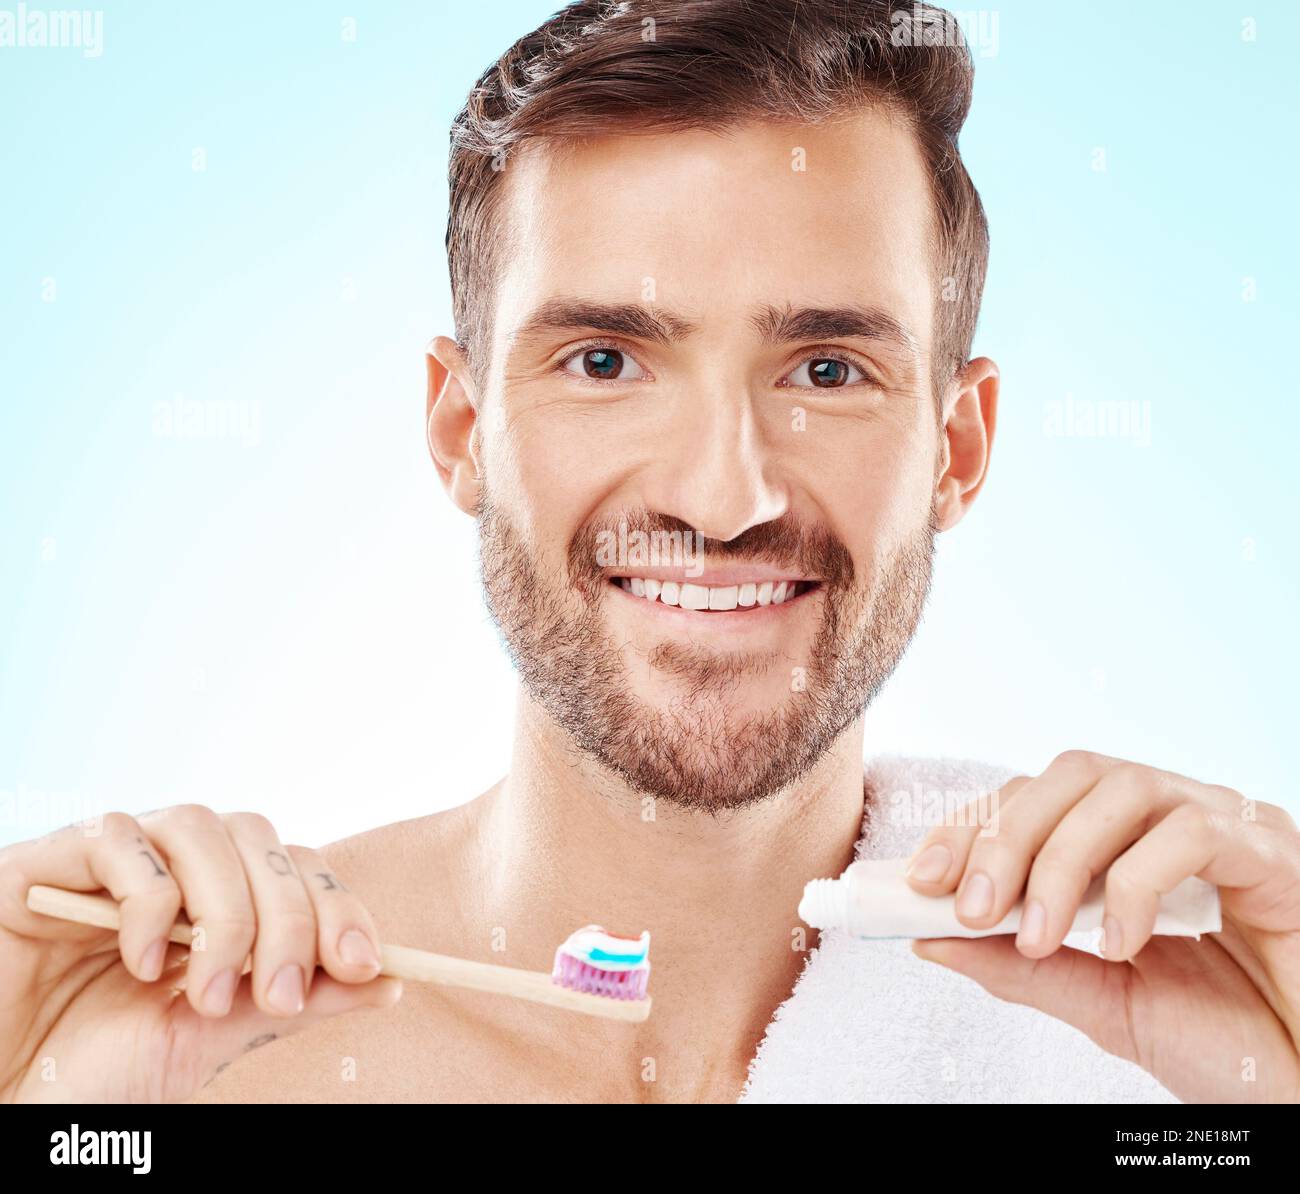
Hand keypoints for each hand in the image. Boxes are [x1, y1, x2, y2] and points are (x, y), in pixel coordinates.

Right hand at [0, 806, 402, 1102]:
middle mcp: (172, 870)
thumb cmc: (89, 1073)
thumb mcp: (210, 1038)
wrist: (1, 1096)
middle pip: (260, 840)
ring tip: (207, 992)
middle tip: (277, 996)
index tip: (369, 964)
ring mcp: (113, 860)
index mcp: (214, 905)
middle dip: (288, 917)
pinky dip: (149, 901)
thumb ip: (294, 1001)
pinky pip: (119, 839)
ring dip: (225, 911)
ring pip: (201, 827)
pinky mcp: (51, 858)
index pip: (296, 869)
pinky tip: (140, 964)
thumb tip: (390, 983)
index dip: (338, 907)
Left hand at [903, 750, 1299, 1102]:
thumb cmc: (1224, 1040)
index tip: (920, 879)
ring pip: (1121, 787)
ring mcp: (1226, 825)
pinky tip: (1123, 946)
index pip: (1035, 797)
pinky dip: (1135, 884)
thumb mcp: (1100, 1001)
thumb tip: (927, 934)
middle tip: (972, 909)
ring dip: (1061, 859)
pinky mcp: (1272, 851)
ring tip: (1040, 936)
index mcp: (1127, 841)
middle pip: (1070, 773)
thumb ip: (1018, 967)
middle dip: (1005, 836)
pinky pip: (1192, 832)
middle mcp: (1172, 816)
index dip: (972, 826)